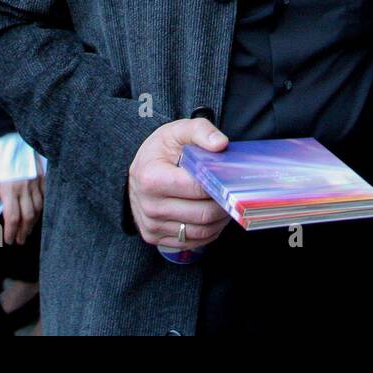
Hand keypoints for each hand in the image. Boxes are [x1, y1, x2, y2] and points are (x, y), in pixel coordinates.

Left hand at [0, 175, 44, 245]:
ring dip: (33, 221)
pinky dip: (41, 206)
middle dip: (23, 231)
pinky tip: (37, 212)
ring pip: (38, 207)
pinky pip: (45, 195)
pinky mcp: (42, 175)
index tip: (8, 240)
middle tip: (20, 240)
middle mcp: (25, 188)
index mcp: (9, 189)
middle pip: (27, 216)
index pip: (12, 217)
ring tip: (28, 229)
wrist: (10, 136)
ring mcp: (36, 181)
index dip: (11, 231)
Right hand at [128, 118, 230, 250]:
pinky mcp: (154, 237)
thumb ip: (201, 131)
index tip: (231, 179)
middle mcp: (149, 206)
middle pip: (203, 214)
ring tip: (224, 204)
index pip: (198, 188)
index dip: (219, 184)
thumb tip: (221, 144)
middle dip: (224, 205)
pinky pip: (192, 242)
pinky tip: (211, 216)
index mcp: (151, 178)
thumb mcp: (177, 131)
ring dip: (220, 221)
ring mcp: (151, 225)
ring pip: (201, 231)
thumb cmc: (160, 150)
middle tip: (233, 193)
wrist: (138, 171)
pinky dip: (208, 232)